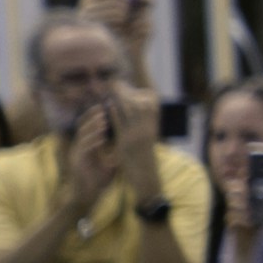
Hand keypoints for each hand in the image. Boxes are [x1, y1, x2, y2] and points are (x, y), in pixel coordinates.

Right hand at [57, 100, 119, 207]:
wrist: (86, 197)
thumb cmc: (97, 182)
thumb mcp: (108, 164)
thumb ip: (113, 153)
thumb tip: (126, 143)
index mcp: (86, 147)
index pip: (88, 126)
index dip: (95, 116)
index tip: (106, 107)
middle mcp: (79, 148)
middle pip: (83, 126)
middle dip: (92, 117)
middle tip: (103, 108)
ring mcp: (77, 154)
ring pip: (83, 135)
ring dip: (93, 127)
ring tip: (103, 119)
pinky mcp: (77, 162)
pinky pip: (84, 148)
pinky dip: (92, 141)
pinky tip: (101, 136)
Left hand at [111, 82, 167, 209]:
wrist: (146, 179)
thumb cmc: (145, 160)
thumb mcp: (147, 139)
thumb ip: (143, 126)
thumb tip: (134, 111)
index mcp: (154, 127)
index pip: (150, 103)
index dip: (140, 93)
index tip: (129, 87)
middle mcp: (148, 129)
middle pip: (138, 103)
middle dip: (126, 91)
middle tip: (115, 83)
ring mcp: (138, 135)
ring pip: (129, 110)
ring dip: (119, 98)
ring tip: (110, 90)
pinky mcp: (126, 143)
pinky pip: (120, 124)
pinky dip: (114, 113)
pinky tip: (108, 105)